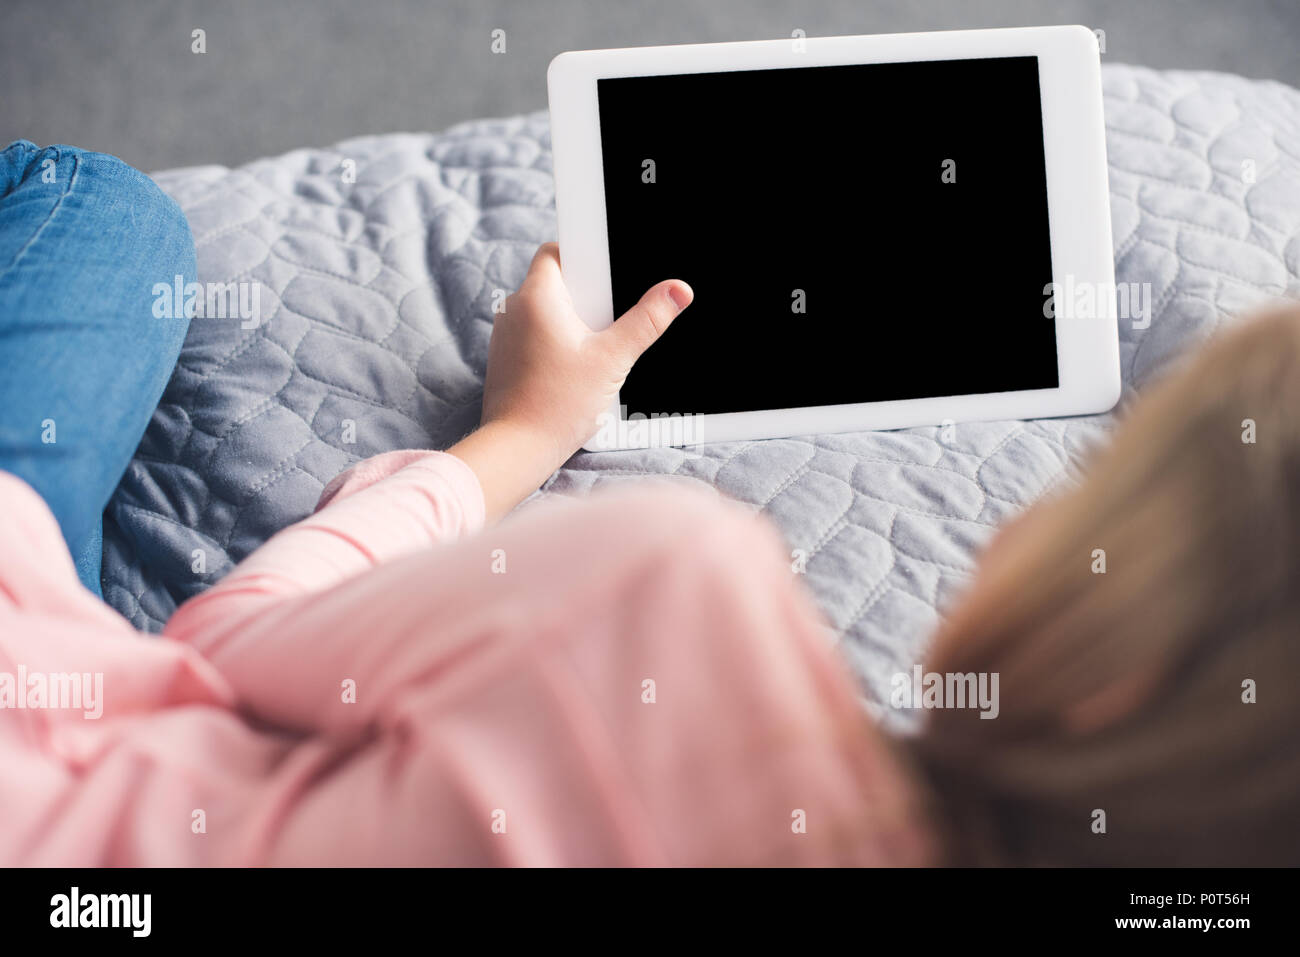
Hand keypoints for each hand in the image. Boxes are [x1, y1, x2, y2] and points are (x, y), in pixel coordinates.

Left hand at [448, 242, 691, 521]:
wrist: (517, 448)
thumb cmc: (558, 405)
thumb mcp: (614, 359)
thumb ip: (647, 321)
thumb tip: (678, 291)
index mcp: (537, 296)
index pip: (556, 250)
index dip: (585, 258)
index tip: (607, 277)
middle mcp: (513, 309)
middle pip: (556, 283)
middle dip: (586, 299)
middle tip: (607, 327)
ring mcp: (505, 335)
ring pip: (545, 312)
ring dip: (571, 324)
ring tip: (591, 355)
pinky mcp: (505, 359)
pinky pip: (534, 337)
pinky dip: (555, 345)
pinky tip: (573, 372)